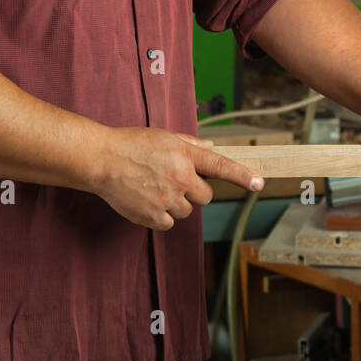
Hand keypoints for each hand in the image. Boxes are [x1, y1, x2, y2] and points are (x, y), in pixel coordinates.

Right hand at [88, 126, 263, 230]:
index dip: (242, 176)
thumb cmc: (131, 144)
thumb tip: (211, 146)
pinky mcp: (153, 216)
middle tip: (173, 182)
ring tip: (154, 189)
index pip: (221, 166)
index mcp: (185, 155)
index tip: (258, 183)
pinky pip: (169, 223)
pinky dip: (161, 217)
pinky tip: (147, 201)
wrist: (102, 160)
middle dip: (194, 191)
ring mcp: (167, 199)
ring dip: (177, 204)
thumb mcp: (164, 136)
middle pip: (205, 196)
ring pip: (187, 211)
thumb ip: (190, 144)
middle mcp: (180, 178)